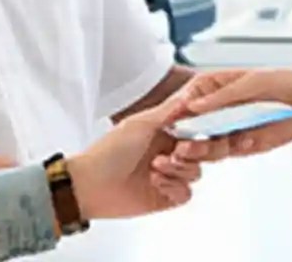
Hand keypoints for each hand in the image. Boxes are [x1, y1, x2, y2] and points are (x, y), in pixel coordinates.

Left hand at [66, 98, 200, 219]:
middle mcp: (167, 153)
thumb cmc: (109, 151)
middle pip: (200, 154)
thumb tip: (190, 96)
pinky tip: (156, 182)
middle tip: (177, 151)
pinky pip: (185, 194)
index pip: (195, 132)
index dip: (200, 133)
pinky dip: (174, 188)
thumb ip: (169, 111)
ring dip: (178, 170)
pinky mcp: (165, 197)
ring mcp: (167, 176)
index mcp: (163, 133)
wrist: (91, 184)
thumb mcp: (140, 124)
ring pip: (194, 173)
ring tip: (155, 167)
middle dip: (193, 153)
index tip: (192, 134)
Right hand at [172, 69, 291, 162]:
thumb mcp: (251, 83)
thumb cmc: (280, 82)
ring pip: (201, 142)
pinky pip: (223, 152)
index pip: (185, 97)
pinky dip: (228, 151)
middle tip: (181, 144)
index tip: (167, 119)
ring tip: (206, 148)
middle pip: (188, 124)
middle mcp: (212, 108)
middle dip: (182, 135)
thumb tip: (193, 105)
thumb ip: (222, 96)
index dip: (175, 109)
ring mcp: (223, 128)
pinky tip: (244, 142)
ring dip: (200, 149)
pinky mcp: (236, 145)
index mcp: (211, 86)